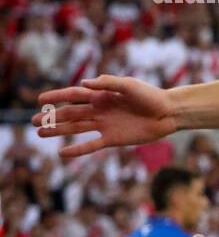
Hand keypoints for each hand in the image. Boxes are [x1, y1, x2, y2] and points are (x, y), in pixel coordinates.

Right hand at [32, 76, 179, 159]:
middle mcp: (100, 110)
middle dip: (52, 117)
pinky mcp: (113, 139)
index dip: (57, 97)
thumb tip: (85, 83)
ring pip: (76, 128)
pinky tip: (63, 153)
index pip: (74, 95)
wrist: (168, 113)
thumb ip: (108, 83)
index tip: (40, 100)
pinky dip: (78, 149)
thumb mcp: (129, 85)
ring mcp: (105, 125)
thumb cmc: (150, 95)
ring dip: (59, 131)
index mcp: (102, 95)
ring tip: (40, 133)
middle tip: (32, 122)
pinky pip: (92, 145)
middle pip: (71, 113)